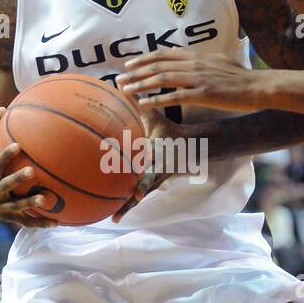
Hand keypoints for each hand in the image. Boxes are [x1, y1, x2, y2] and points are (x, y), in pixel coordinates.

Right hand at [0, 107, 57, 227]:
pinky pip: (25, 222)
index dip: (5, 155)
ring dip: (30, 204)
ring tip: (45, 200)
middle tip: (31, 171)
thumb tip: (1, 109)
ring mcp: (0, 206)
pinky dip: (39, 222)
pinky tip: (57, 223)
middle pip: (5, 186)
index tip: (17, 145)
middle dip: (16, 180)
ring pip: (16, 206)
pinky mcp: (8, 217)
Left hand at [110, 101, 182, 220]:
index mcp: (158, 156)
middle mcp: (157, 171)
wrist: (189, 149)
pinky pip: (137, 197)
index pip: (152, 166)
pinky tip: (114, 216)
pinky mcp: (151, 185)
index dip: (145, 178)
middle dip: (134, 198)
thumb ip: (137, 101)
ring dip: (128, 207)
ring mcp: (154, 181)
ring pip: (140, 196)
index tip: (138, 190)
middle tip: (123, 209)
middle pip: (145, 187)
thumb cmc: (169, 132)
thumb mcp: (155, 116)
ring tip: (114, 219)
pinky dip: (126, 205)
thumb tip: (119, 82)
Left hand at [118, 51, 268, 111]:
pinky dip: (155, 99)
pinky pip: (173, 96)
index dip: (144, 59)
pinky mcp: (202, 93)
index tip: (129, 65)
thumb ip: (197, 58)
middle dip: (136, 72)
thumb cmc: (239, 76)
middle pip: (158, 65)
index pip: (164, 54)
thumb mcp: (217, 61)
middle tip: (120, 79)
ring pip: (161, 79)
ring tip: (125, 90)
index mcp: (197, 56)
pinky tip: (142, 104)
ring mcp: (197, 78)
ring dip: (140, 85)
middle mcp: (194, 64)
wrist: (257, 86)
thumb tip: (179, 53)